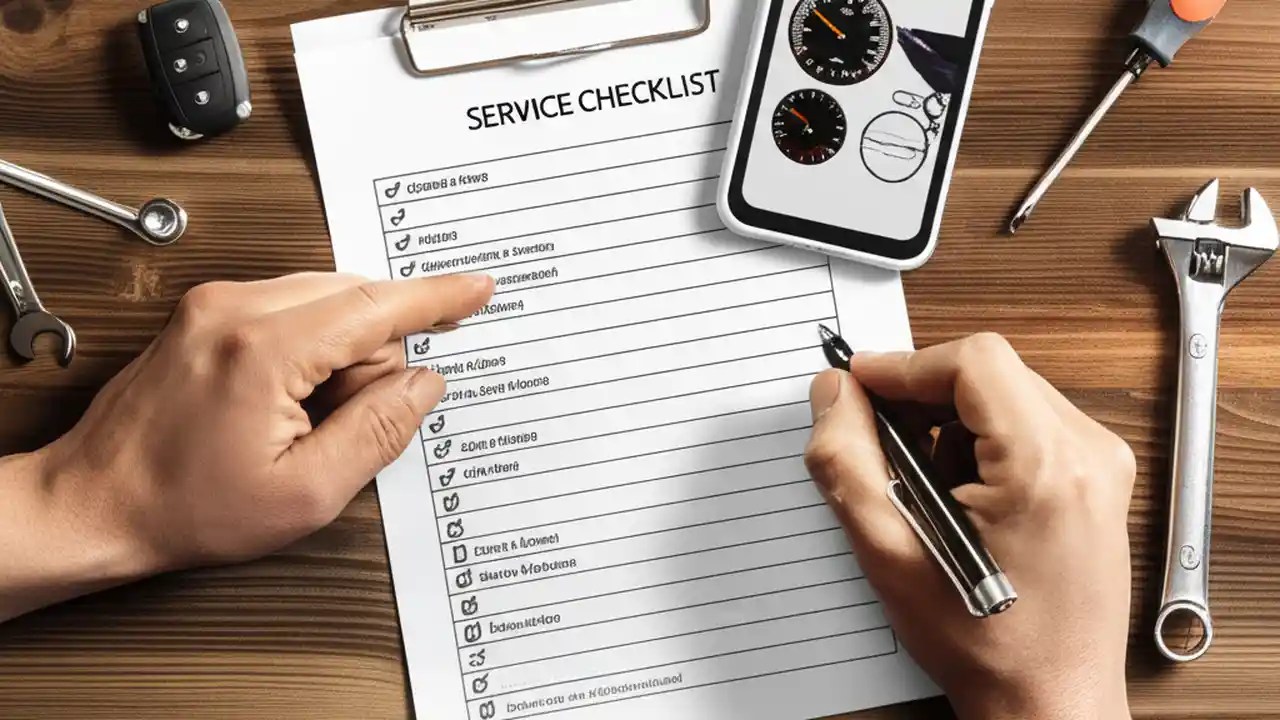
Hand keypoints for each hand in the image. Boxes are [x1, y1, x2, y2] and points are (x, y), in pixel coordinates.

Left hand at [4, 272, 491, 618]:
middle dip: (373, 356)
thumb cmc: (184, 506)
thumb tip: (423, 384)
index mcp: (265, 349)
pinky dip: (310, 345)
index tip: (475, 287)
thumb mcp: (306, 493)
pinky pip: (291, 307)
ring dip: (340, 353)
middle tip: (340, 422)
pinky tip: (285, 401)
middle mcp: (235, 308)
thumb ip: (379, 430)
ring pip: (325, 302)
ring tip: (302, 420)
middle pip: (355, 300)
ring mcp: (215, 304)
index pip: (377, 305)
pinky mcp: (205, 312)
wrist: (95, 504)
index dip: (437, 298)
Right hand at [805, 334, 1135, 719]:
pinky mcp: (1097, 478)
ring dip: (950, 424)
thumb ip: (847, 462)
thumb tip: (835, 395)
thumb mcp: (890, 554)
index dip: (905, 366)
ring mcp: (1101, 465)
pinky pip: (1028, 423)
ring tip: (926, 489)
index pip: (973, 361)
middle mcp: (1089, 455)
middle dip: (923, 397)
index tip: (860, 386)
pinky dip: (980, 443)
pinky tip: (958, 498)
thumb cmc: (987, 645)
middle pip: (989, 372)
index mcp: (1047, 467)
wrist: (1049, 701)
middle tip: (880, 442)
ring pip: (1006, 394)